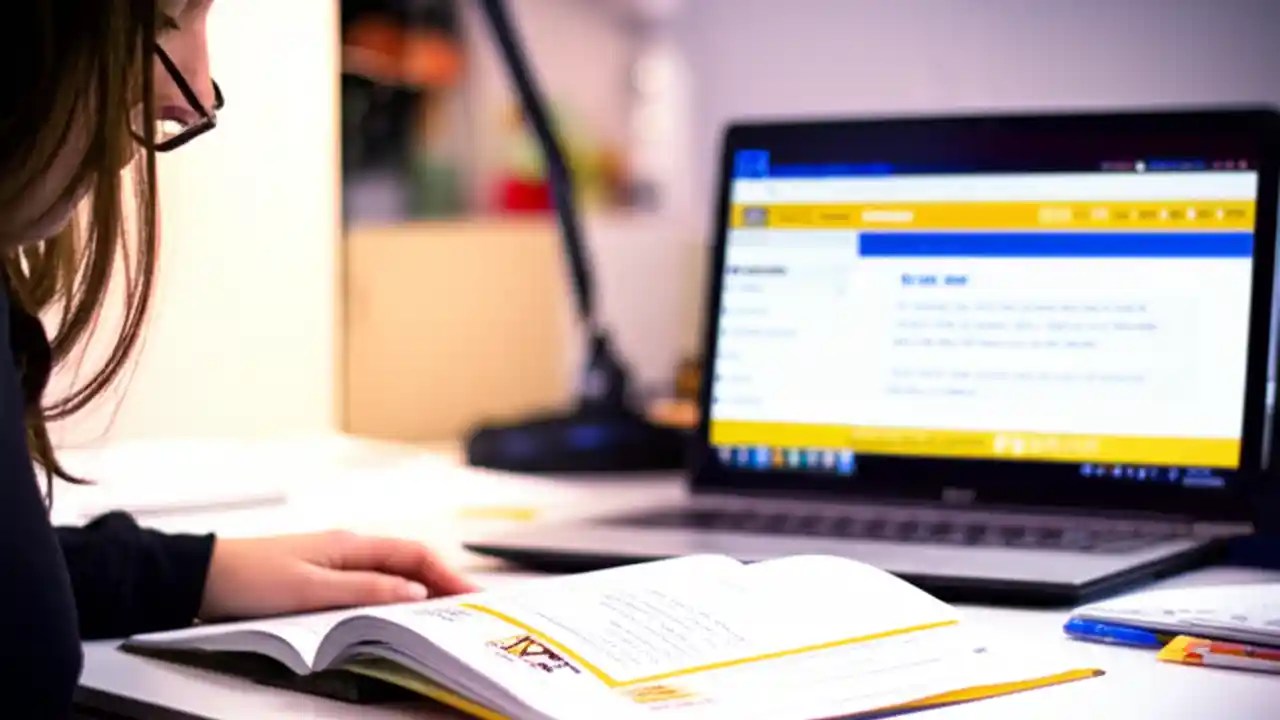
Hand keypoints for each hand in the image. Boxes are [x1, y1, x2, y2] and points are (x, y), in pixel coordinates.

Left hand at [199, 531, 478, 620]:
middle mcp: (348, 549)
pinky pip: (371, 586)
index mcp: (351, 544)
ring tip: (444, 616)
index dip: (449, 574)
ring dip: (420, 593)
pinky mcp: (321, 580)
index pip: (415, 555)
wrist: (200, 576)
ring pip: (392, 576)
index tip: (475, 595)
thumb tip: (414, 593)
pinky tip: (396, 617)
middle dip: (443, 583)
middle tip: (471, 609)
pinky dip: (393, 599)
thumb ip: (364, 590)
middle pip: (410, 564)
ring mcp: (336, 563)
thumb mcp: (310, 590)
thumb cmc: (248, 577)